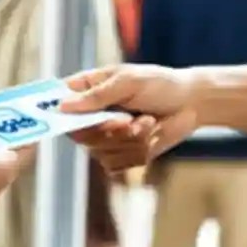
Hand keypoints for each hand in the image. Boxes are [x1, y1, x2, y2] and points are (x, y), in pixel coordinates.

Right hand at [60, 65, 199, 171]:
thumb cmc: (160, 84)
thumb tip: (63, 106)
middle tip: (127, 119)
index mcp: (88, 91)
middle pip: (79, 136)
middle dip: (107, 131)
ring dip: (130, 139)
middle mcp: (92, 117)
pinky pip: (118, 164)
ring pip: (101, 152)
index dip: (54, 114)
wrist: (192, 103)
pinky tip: (151, 134)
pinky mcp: (123, 155)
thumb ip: (97, 96)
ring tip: (148, 122)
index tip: (62, 119)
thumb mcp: (128, 81)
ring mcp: (107, 138)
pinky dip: (139, 150)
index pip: (58, 105)